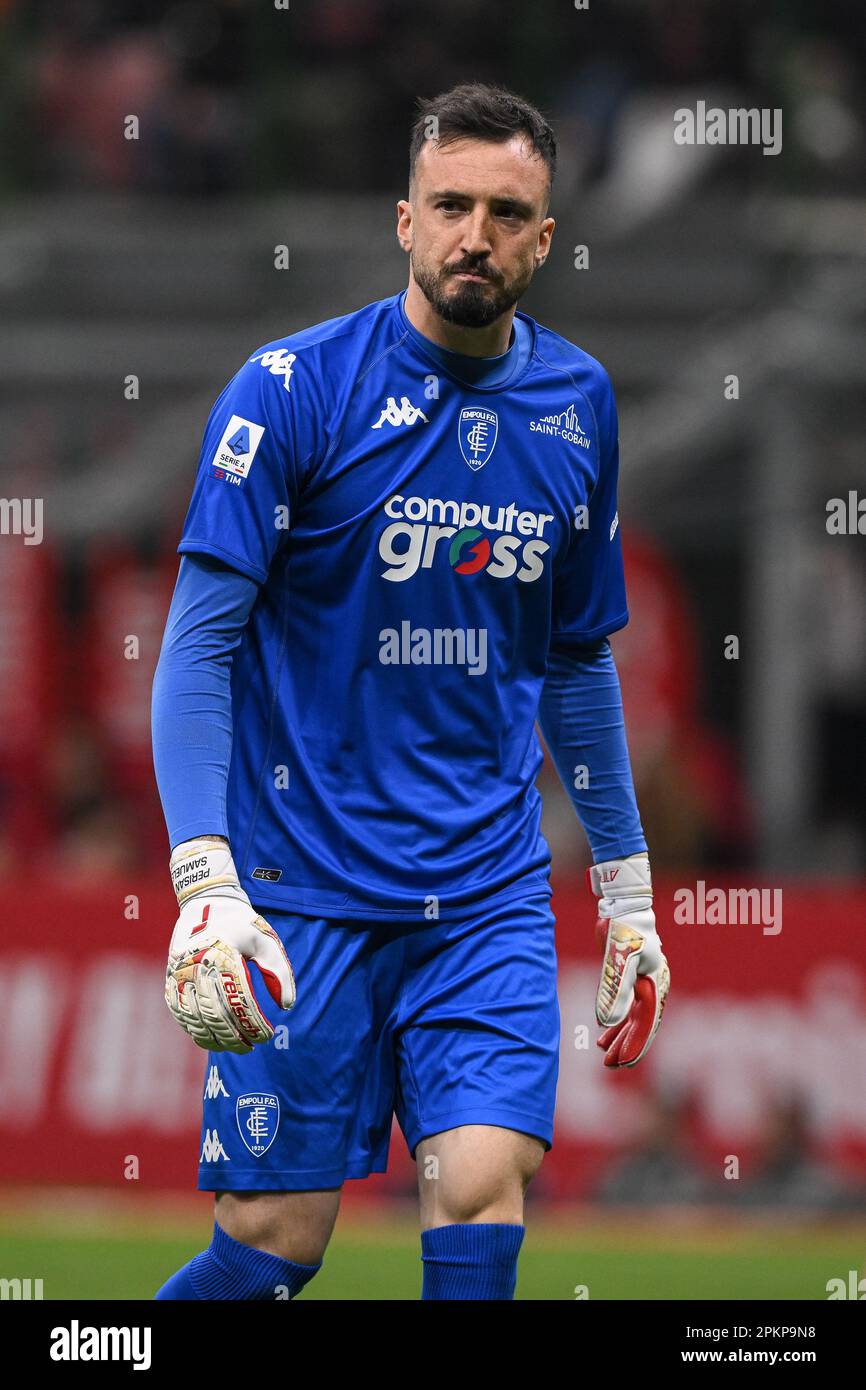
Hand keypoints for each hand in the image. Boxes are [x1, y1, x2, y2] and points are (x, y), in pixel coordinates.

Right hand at [165, 838, 295, 1053]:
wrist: (206, 902)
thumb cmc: (242, 924)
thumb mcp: (266, 941)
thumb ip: (280, 972)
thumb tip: (287, 1005)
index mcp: (223, 954)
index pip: (239, 1000)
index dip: (253, 1023)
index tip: (267, 1035)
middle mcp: (197, 964)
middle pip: (215, 1013)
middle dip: (234, 1037)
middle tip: (250, 1048)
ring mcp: (179, 972)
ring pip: (194, 1017)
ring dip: (212, 1038)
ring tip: (232, 1047)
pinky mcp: (171, 977)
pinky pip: (179, 1011)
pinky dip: (193, 1029)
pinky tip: (209, 1038)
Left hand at [587, 852, 669, 1067]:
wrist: (624, 905)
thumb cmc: (624, 930)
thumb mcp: (619, 960)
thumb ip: (615, 991)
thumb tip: (606, 1023)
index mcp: (655, 985)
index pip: (646, 1023)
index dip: (634, 1044)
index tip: (621, 1063)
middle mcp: (654, 987)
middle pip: (641, 1024)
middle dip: (626, 1045)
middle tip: (611, 1066)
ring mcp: (644, 982)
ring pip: (634, 1017)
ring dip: (620, 1034)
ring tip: (605, 1053)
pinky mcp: (632, 976)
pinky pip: (627, 1004)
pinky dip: (617, 1018)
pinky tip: (604, 1030)